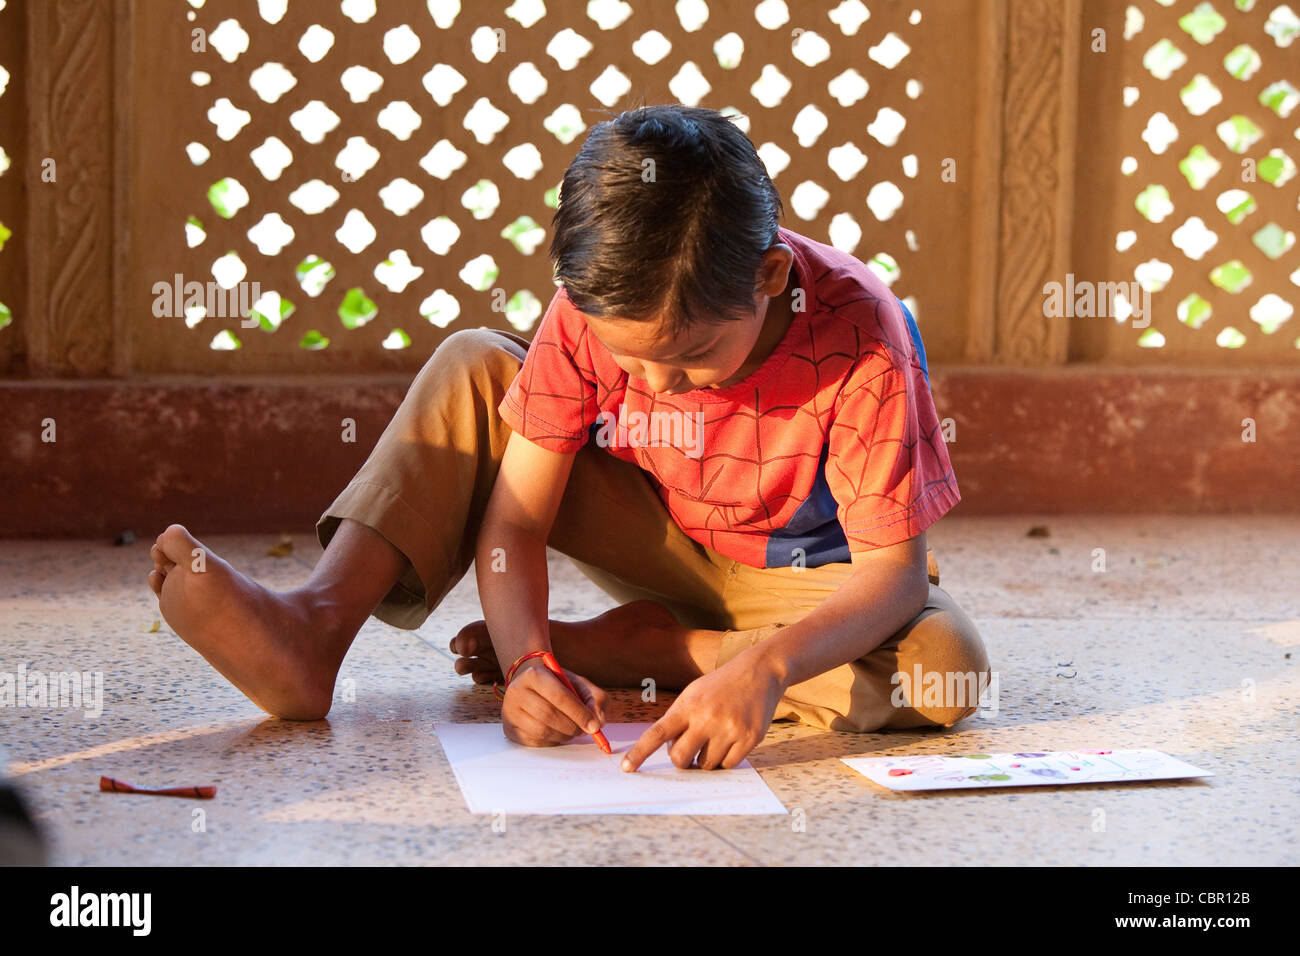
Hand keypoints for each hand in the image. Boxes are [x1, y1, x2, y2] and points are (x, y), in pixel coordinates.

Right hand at [501, 659, 609, 746]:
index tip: (594, 726)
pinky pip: (535, 742)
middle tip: (585, 730)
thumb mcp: (579, 685)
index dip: (579, 713)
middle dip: (572, 726)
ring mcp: (511, 711)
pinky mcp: (510, 729)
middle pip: (549, 715)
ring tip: (572, 729)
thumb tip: (598, 721)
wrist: (533, 688)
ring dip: (564, 735)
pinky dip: (552, 741)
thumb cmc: (559, 687)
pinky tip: (558, 733)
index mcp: (534, 674)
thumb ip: (596, 699)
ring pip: (542, 731)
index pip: (559, 696)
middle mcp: (517, 691)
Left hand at [621, 653, 786, 771]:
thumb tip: (667, 748)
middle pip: (681, 758)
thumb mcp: (694, 692)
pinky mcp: (750, 738)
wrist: (761, 671)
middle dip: (681, 761)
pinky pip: (729, 765)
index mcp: (690, 706)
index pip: (658, 733)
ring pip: (706, 765)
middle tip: (689, 753)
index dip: (640, 752)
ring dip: (706, 759)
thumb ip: (677, 717)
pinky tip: (731, 741)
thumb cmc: (722, 684)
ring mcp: (730, 729)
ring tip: (716, 738)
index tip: (626, 768)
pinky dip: (726, 759)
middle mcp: (708, 718)